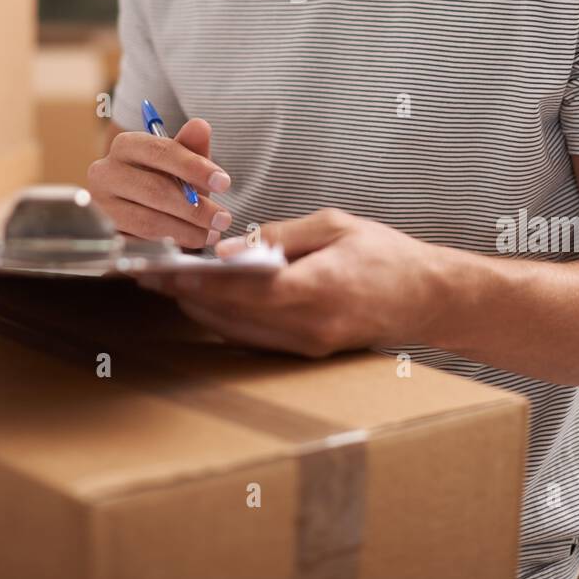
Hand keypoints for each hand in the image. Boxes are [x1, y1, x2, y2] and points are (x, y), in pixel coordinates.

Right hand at [87, 118, 232, 248]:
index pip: (160, 151)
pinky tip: (192, 241)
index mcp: (125, 145)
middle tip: (223, 218)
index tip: (224, 182)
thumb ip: (191, 146)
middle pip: (154, 189)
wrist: (137, 208)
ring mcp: (101, 205)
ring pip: (148, 220)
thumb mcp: (180, 164)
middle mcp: (105, 172)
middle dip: (195, 207)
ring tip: (211, 233)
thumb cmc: (162, 180)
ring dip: (186, 230)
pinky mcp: (105, 233)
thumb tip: (201, 125)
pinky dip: (170, 242)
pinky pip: (141, 241)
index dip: (194, 167)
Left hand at [134, 208, 451, 357]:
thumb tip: (232, 247)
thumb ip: (281, 235)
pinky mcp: (307, 352)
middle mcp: (309, 327)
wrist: (429, 299)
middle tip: (150, 274)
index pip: (244, 291)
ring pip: (237, 332)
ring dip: (201, 310)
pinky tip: (207, 300)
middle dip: (188, 295)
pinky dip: (226, 319)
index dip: (199, 282)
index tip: (163, 270)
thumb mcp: (334, 225)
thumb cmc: (386, 254)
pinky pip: (255, 338)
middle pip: (231, 316)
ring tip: (168, 285)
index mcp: (318, 289)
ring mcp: (307, 346)